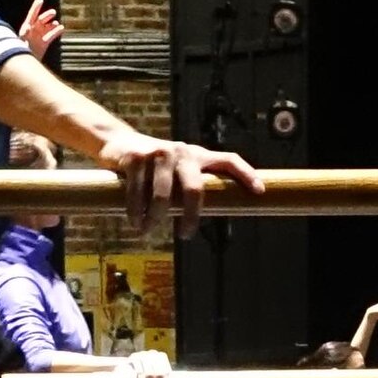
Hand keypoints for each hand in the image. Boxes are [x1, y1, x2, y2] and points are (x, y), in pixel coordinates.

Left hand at [17, 0, 64, 54]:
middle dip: (47, 16)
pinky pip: (52, 35)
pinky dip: (57, 32)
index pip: (32, 14)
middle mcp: (34, 29)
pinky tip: (61, 28)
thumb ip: (24, 34)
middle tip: (53, 13)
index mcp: (26, 27)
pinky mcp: (44, 43)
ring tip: (56, 23)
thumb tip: (27, 27)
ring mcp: (39, 35)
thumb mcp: (20, 41)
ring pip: (48, 26)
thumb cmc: (20, 51)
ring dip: (53, 24)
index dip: (36, 7)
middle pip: (41, 20)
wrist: (23, 62)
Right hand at [99, 128, 257, 223]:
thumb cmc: (153, 165)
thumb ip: (191, 184)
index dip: (246, 174)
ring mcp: (159, 153)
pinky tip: (136, 222)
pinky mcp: (137, 158)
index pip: (228, 160)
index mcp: (197, 156)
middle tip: (185, 235)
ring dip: (155, 220)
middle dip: (190, 217)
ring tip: (147, 230)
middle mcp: (182, 152)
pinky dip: (136, 213)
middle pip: (194, 190)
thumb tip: (207, 215)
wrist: (117, 143)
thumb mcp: (177, 168)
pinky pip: (138, 194)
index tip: (259, 192)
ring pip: (163, 197)